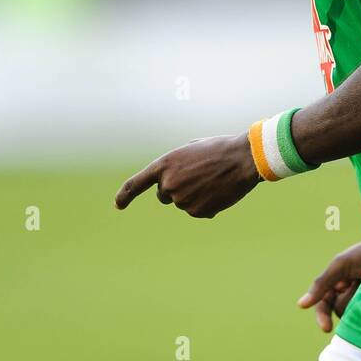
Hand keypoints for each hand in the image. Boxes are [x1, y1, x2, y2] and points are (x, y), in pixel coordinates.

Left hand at [114, 133, 260, 217]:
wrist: (242, 159)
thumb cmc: (218, 149)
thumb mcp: (190, 149)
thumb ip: (175, 165)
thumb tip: (171, 182)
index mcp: (164, 165)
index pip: (135, 184)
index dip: (124, 196)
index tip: (118, 205)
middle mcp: (168, 184)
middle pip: (164, 195)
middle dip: (176, 189)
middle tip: (197, 177)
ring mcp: (182, 200)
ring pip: (182, 203)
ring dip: (194, 195)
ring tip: (212, 180)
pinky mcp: (197, 212)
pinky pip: (197, 211)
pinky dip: (206, 204)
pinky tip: (218, 191)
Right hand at [297, 237, 360, 331]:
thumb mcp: (340, 265)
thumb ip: (321, 284)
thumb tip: (300, 305)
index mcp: (336, 284)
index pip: (324, 305)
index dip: (322, 316)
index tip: (326, 328)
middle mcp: (349, 293)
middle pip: (338, 311)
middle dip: (344, 306)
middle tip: (350, 308)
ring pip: (353, 313)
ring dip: (358, 304)